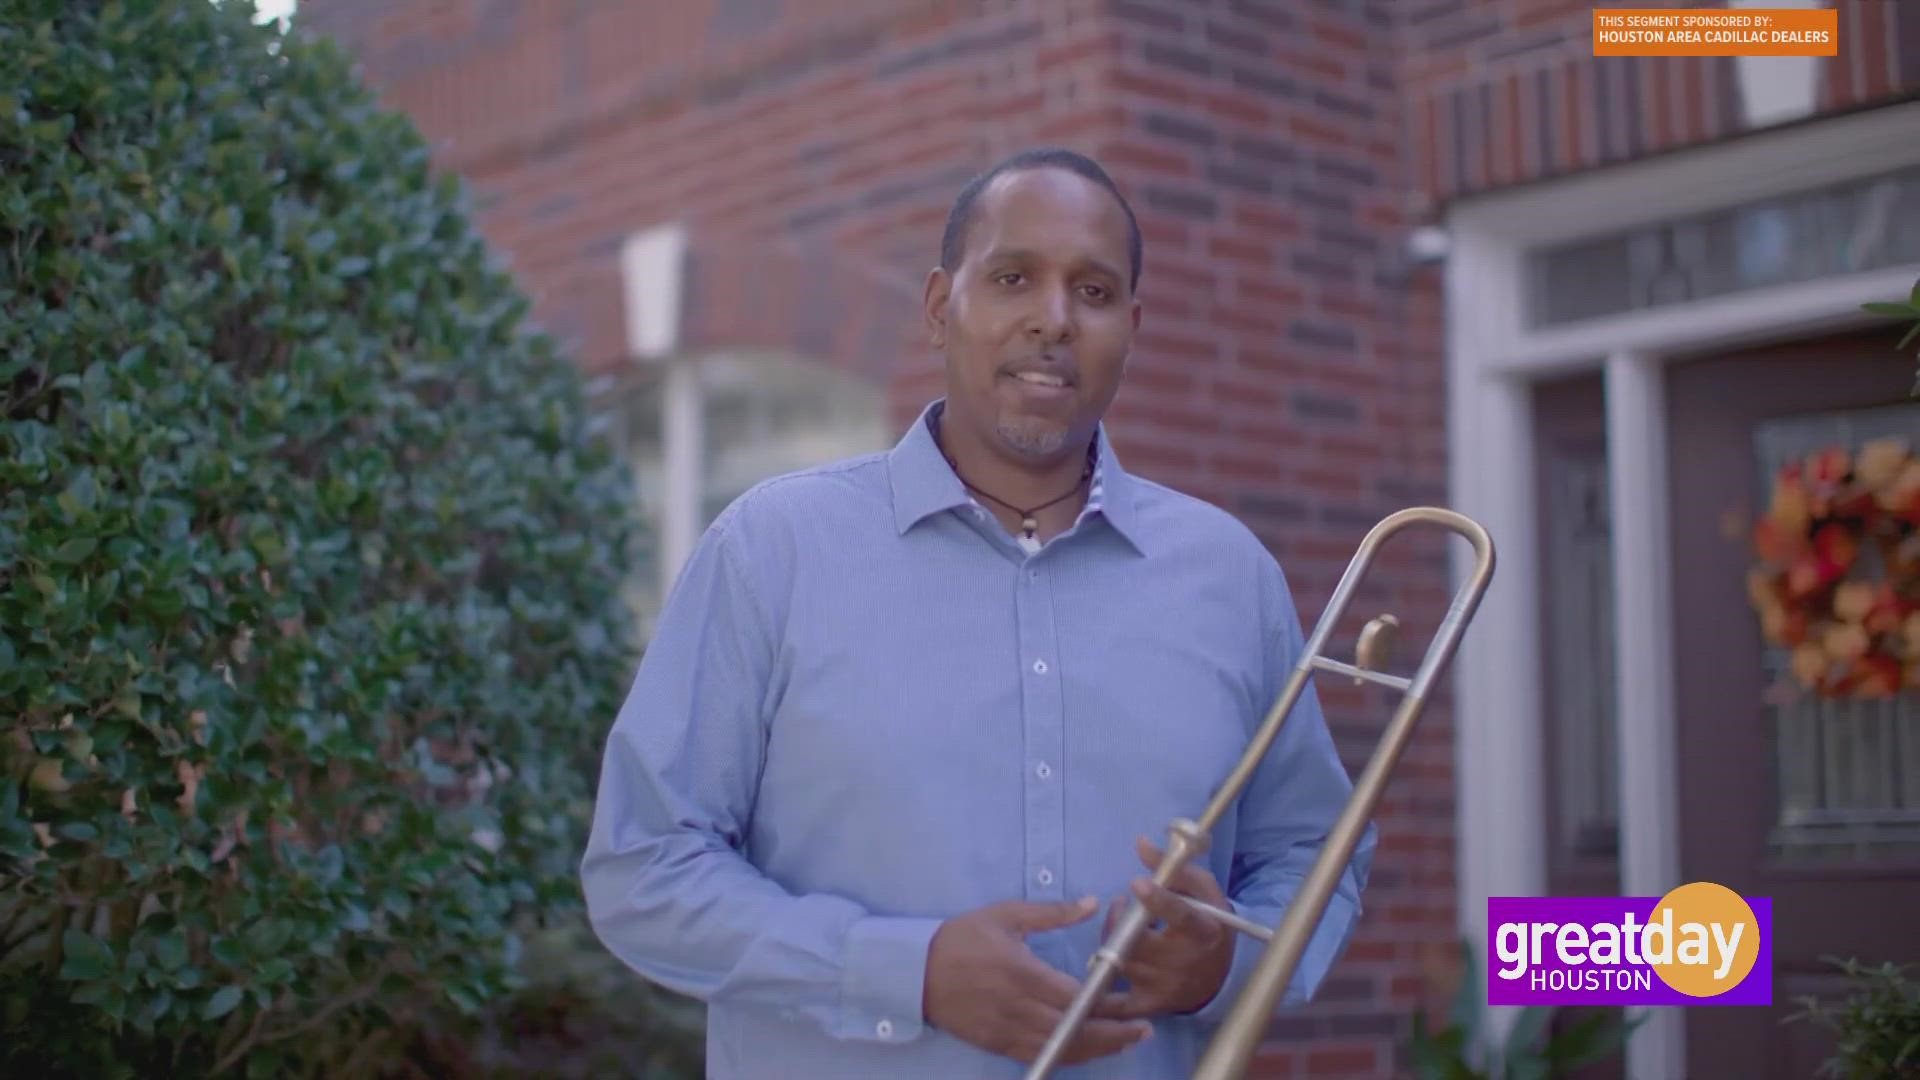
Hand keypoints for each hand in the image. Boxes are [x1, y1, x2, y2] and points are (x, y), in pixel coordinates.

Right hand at [923, 896, 1153, 1065]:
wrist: (914, 972)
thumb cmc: (961, 938)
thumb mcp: (1005, 915)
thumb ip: (1052, 913)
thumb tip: (1093, 904)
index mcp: (1022, 973)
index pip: (1075, 996)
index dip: (1106, 1003)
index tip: (1131, 999)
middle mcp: (1018, 1008)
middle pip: (1075, 1029)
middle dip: (1113, 1033)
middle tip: (1143, 1030)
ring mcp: (1007, 1032)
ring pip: (1062, 1049)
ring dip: (1097, 1050)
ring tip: (1125, 1043)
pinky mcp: (998, 1046)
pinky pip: (1041, 1057)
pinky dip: (1068, 1057)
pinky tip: (1087, 1051)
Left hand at [1095, 836, 1236, 1018]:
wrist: (1218, 975)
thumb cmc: (1206, 922)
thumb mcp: (1201, 889)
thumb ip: (1173, 866)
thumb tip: (1140, 843)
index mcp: (1203, 930)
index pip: (1181, 915)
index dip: (1159, 900)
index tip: (1137, 882)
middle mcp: (1185, 961)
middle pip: (1139, 940)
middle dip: (1120, 918)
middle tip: (1121, 904)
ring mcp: (1166, 987)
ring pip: (1121, 960)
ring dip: (1112, 939)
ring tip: (1123, 927)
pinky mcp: (1149, 1004)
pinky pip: (1115, 1001)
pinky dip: (1100, 989)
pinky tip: (1100, 967)